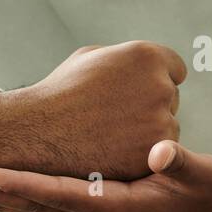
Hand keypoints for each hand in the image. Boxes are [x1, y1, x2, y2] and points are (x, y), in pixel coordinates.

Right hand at [0, 41, 185, 180]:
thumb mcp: (91, 58)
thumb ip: (125, 59)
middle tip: (116, 116)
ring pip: (168, 127)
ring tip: (111, 135)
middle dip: (151, 105)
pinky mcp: (154, 153)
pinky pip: (159, 154)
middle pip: (170, 98)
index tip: (136, 93)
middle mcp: (160, 86)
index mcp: (147, 56)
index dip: (154, 80)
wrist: (37, 133)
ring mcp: (160, 121)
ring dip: (149, 132)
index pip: (174, 68)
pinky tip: (114, 152)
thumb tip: (145, 64)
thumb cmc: (60, 92)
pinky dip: (143, 155)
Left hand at [0, 140, 211, 211]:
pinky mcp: (99, 206)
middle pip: (37, 206)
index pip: (62, 194)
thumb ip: (181, 163)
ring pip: (39, 206)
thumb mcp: (202, 176)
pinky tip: (4, 188)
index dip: (24, 185)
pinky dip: (23, 194)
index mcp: (119, 205)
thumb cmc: (208, 196)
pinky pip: (51, 202)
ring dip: (0, 198)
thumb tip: (159, 149)